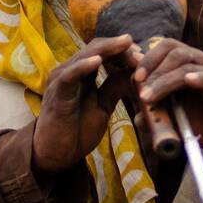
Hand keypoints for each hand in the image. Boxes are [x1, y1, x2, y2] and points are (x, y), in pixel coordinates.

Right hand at [31, 35, 137, 175]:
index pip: (104, 51)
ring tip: (128, 48)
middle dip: (120, 48)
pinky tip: (97, 60)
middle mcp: (70, 70)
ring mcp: (62, 79)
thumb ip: (115, 88)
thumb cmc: (78, 130)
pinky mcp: (57, 93)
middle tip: (142, 52)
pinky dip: (83, 66)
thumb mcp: (104, 106)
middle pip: (96, 48)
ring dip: (108, 51)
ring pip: (85, 56)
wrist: (58, 154)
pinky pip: (70, 76)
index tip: (145, 55)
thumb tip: (135, 73)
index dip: (124, 51)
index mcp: (82, 73)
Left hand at [131, 38, 202, 155]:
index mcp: (190, 64)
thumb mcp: (177, 119)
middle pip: (175, 50)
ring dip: (164, 80)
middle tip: (139, 86)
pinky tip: (188, 81)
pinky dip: (199, 78)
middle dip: (152, 67)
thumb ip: (160, 114)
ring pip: (187, 65)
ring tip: (150, 96)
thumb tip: (139, 117)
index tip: (135, 77)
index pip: (167, 47)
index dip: (148, 58)